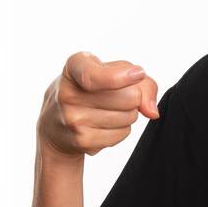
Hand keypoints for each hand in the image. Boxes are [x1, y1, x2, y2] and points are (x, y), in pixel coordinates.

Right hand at [37, 52, 159, 159]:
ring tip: (106, 110)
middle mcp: (67, 92)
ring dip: (128, 114)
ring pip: (129, 117)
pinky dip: (121, 129)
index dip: (119, 77)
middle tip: (116, 96)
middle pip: (129, 97)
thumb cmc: (94, 90)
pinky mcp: (81, 140)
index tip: (138, 75)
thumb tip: (151, 112)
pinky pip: (123, 134)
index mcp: (74, 66)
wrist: (56, 123)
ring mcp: (72, 119)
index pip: (94, 76)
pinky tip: (103, 124)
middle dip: (133, 97)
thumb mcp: (114, 72)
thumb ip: (142, 84)